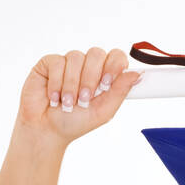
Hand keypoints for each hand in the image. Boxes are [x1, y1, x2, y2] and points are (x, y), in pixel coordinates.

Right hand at [17, 46, 140, 143]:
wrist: (46, 130)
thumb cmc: (73, 123)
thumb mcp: (102, 111)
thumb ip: (119, 92)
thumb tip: (137, 74)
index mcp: (103, 76)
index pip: (116, 56)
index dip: (113, 65)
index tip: (106, 83)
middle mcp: (87, 66)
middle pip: (96, 54)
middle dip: (90, 78)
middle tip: (84, 99)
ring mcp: (68, 63)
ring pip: (76, 58)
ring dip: (72, 85)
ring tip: (67, 104)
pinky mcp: (49, 63)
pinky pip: (57, 62)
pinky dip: (56, 83)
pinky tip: (54, 97)